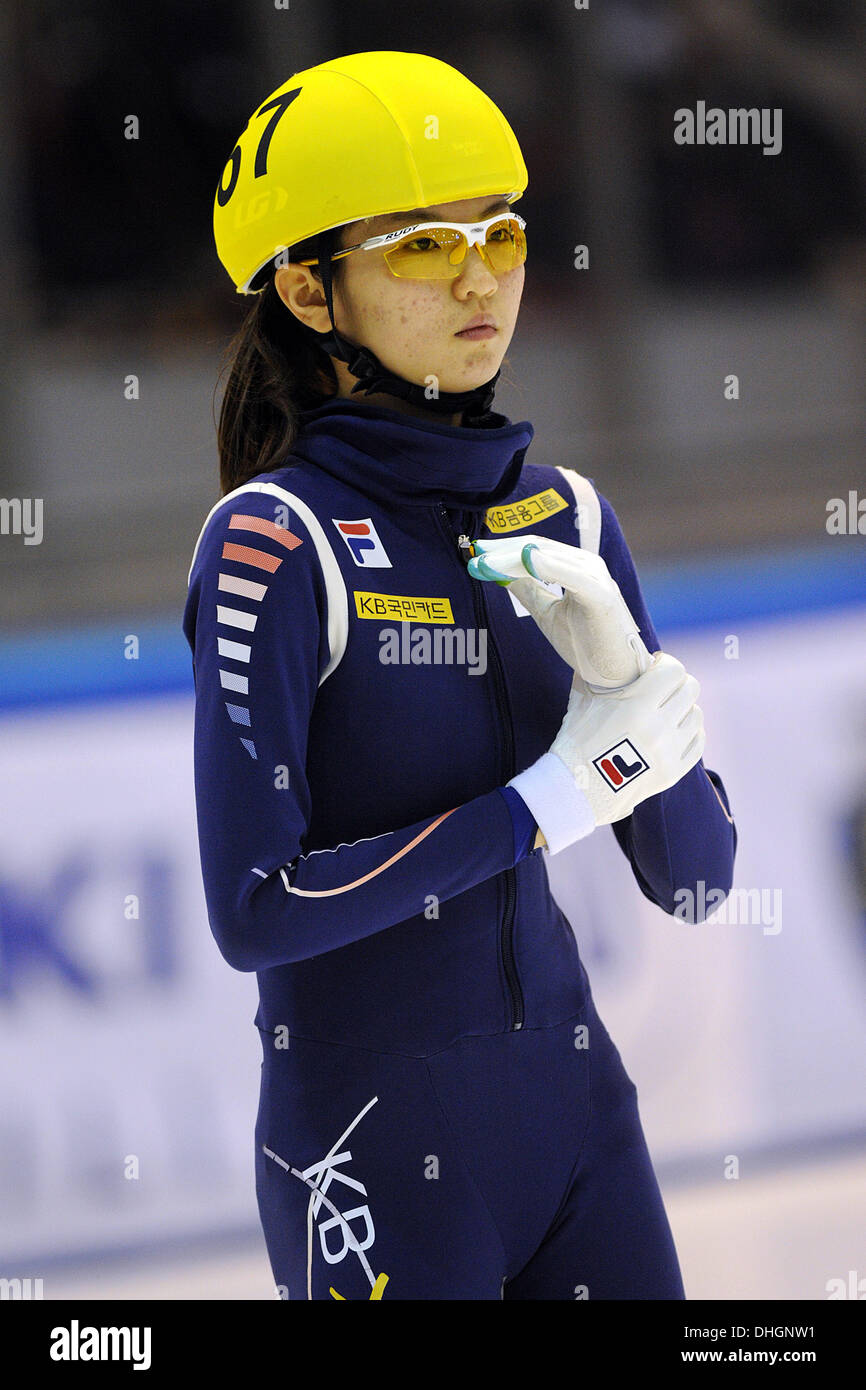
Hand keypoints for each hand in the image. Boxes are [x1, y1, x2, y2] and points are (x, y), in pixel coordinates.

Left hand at [468, 534, 650, 690]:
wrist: (615, 674)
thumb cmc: (586, 643)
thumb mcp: (547, 613)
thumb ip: (528, 590)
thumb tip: (499, 572)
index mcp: (576, 567)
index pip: (534, 547)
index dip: (503, 547)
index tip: (475, 550)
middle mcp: (587, 565)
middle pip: (538, 546)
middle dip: (502, 550)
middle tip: (473, 553)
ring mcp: (596, 578)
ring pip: (548, 557)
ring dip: (513, 557)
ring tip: (485, 562)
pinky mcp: (601, 596)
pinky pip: (571, 576)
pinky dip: (547, 566)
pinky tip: (525, 561)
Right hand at [550, 653, 704, 825]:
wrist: (575, 790)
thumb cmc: (575, 741)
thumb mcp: (583, 700)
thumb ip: (599, 673)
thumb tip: (605, 651)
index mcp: (636, 706)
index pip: (674, 671)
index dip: (667, 664)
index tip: (656, 665)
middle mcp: (658, 728)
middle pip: (691, 689)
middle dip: (678, 683)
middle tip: (664, 687)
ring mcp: (669, 752)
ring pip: (697, 715)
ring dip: (684, 708)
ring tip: (668, 710)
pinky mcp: (673, 772)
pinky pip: (698, 742)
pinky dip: (690, 732)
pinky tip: (676, 729)